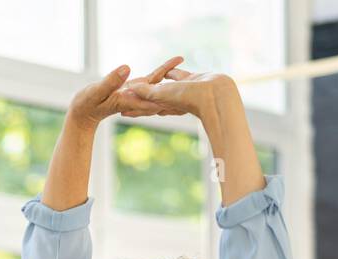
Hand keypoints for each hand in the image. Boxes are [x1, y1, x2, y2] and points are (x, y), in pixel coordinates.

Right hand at [66, 57, 184, 129]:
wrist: (84, 112)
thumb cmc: (86, 104)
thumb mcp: (96, 91)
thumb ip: (111, 81)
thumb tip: (127, 68)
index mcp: (130, 101)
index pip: (151, 98)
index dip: (167, 94)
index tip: (182, 91)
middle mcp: (137, 99)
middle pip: (161, 94)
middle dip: (177, 90)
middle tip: (196, 82)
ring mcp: (137, 94)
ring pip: (159, 87)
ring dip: (173, 80)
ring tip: (188, 68)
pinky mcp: (135, 88)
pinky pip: (152, 81)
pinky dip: (163, 74)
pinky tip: (175, 66)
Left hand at [121, 67, 236, 119]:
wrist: (216, 94)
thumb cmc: (189, 98)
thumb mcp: (163, 95)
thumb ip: (146, 92)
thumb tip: (128, 91)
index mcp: (162, 105)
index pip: (143, 107)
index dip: (132, 107)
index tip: (121, 109)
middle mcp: (171, 99)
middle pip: (152, 97)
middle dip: (141, 96)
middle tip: (130, 94)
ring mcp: (181, 89)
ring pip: (164, 85)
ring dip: (155, 82)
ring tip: (146, 80)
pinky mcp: (191, 79)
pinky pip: (177, 75)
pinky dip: (170, 71)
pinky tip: (166, 69)